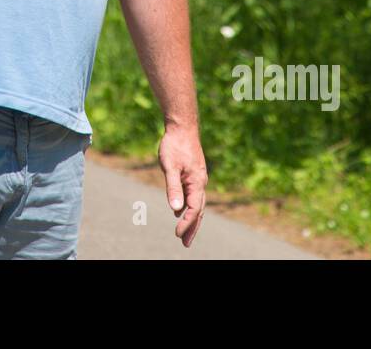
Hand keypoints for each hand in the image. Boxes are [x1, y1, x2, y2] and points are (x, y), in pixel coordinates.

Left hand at [158, 122, 207, 246]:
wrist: (182, 127)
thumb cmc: (174, 145)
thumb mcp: (169, 167)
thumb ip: (172, 187)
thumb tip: (175, 209)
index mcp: (196, 183)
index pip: (193, 210)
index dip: (186, 223)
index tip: (177, 234)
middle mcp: (200, 182)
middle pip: (199, 211)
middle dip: (192, 228)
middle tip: (185, 244)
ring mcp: (198, 178)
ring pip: (197, 204)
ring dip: (191, 219)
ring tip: (184, 233)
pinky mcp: (193, 174)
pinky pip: (193, 195)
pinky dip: (189, 206)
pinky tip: (180, 210)